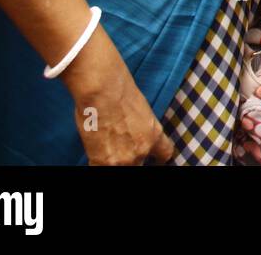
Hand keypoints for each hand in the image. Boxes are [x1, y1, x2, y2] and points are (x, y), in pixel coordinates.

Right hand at [62, 27, 174, 165]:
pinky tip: (94, 154)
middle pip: (140, 164)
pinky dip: (97, 162)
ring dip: (114, 160)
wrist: (104, 91)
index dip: (157, 158)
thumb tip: (133, 133)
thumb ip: (140, 128)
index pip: (165, 154)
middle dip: (131, 158)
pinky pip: (100, 168)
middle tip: (120, 147)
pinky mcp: (103, 162)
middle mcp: (142, 150)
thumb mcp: (141, 111)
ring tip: (106, 147)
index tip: (153, 158)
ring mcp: (123, 159)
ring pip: (122, 167)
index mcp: (154, 134)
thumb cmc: (119, 92)